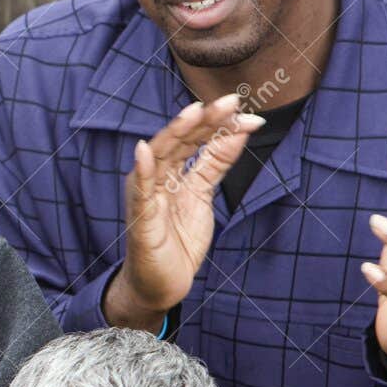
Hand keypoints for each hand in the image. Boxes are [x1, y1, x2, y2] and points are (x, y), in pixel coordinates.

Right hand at [104, 94, 262, 328]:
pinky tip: (144, 152)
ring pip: (159, 159)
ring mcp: (146, 197)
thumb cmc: (178, 239)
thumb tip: (240, 129)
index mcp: (172, 172)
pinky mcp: (140, 220)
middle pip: (179, 142)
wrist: (163, 284)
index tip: (247, 112)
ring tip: (193, 113)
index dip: (219, 124)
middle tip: (230, 102)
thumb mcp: (203, 194)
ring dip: (175, 134)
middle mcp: (156, 179)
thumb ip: (215, 162)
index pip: (196, 140)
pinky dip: (141, 171)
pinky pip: (139, 193)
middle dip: (204, 121)